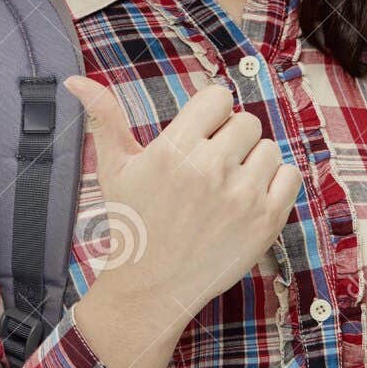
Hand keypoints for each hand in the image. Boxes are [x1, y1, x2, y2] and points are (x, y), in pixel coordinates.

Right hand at [63, 76, 303, 324]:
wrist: (151, 288)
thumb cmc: (133, 223)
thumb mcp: (115, 169)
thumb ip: (105, 117)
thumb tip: (76, 79)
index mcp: (174, 150)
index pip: (218, 98)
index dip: (210, 115)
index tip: (200, 137)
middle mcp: (211, 170)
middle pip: (246, 121)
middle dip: (230, 140)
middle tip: (211, 168)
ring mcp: (242, 197)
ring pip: (268, 148)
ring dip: (252, 163)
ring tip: (227, 188)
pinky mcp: (266, 221)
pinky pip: (290, 175)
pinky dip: (276, 183)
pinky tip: (249, 198)